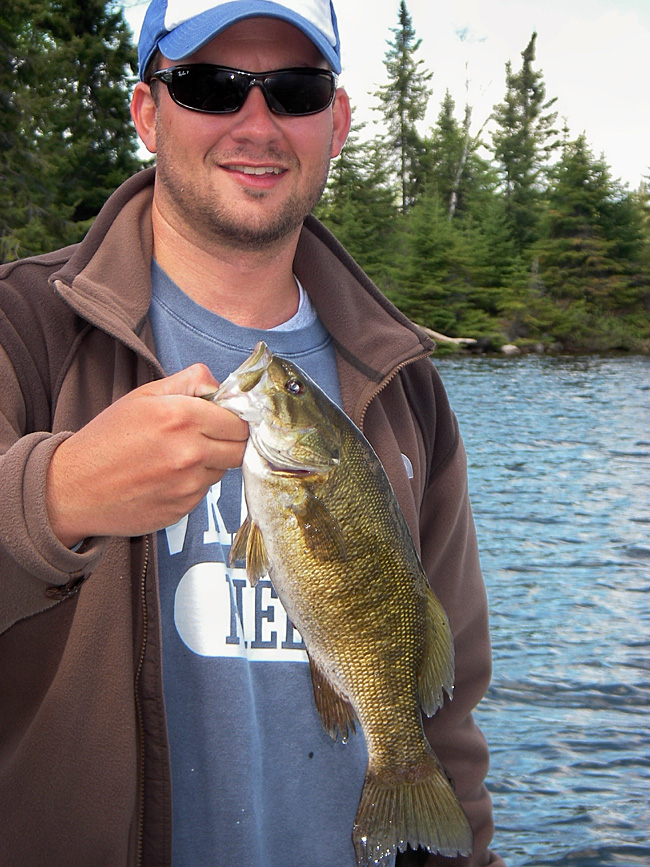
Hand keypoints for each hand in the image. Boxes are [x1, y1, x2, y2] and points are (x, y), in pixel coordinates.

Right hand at [46, 364, 248, 546]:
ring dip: (209, 464)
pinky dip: (192, 485)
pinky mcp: (183, 509)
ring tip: (175, 458)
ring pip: (222, 471)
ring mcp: (187, 485)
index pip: (238, 421)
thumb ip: (187, 382)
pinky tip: (166, 478)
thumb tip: (218, 383)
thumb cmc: (106, 440)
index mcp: (181, 416)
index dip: (233, 420)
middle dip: (228, 442)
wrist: (74, 489)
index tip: (223, 420)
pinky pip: (203, 493)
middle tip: (204, 438)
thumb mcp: (142, 396)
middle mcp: (190, 452)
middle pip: (239, 449)